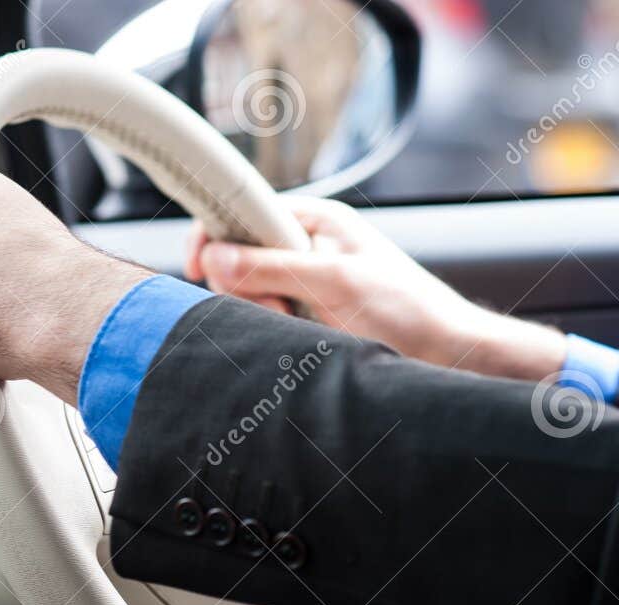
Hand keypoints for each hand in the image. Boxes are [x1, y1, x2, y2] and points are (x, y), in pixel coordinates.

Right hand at [186, 196, 564, 381]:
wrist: (443, 355)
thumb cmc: (407, 311)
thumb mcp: (336, 283)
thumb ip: (272, 267)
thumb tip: (215, 255)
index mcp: (316, 220)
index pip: (245, 211)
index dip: (216, 234)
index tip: (198, 266)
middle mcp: (305, 245)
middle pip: (237, 256)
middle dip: (245, 287)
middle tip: (280, 308)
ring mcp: (302, 281)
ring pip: (245, 292)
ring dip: (262, 313)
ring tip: (301, 325)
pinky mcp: (303, 313)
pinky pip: (262, 317)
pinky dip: (271, 329)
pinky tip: (299, 336)